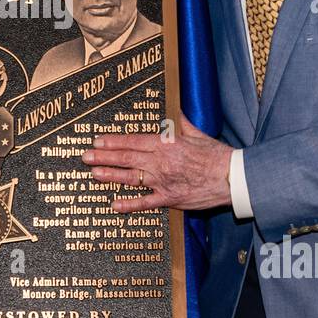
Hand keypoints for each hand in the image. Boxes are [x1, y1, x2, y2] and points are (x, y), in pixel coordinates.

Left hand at [81, 113, 233, 212]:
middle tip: (85, 156)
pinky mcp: (170, 199)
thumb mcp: (198, 134)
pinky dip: (129, 204)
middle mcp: (160, 162)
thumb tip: (175, 113)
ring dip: (110, 176)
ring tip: (94, 174)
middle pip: (126, 158)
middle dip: (103, 157)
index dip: (113, 141)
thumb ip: (182, 124)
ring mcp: (163, 182)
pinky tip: (114, 204)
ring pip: (130, 178)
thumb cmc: (216, 155)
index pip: (133, 141)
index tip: (98, 141)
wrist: (231, 178)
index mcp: (166, 144)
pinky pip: (145, 202)